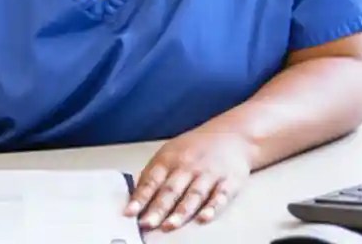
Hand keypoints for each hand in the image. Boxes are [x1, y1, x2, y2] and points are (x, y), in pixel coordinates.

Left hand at [126, 127, 251, 230]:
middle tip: (146, 224)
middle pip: (171, 190)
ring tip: (169, 226)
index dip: (140, 197)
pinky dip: (212, 208)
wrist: (232, 134)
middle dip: (158, 208)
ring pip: (193, 195)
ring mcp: (208, 174)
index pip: (152, 180)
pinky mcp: (228, 182)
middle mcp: (188, 166)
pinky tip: (204, 218)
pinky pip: (220, 196)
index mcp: (169, 159)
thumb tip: (135, 197)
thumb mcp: (169, 153)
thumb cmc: (194, 148)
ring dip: (181, 212)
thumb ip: (153, 174)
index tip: (129, 212)